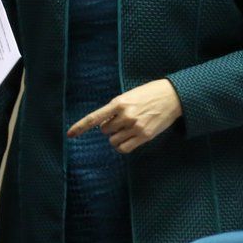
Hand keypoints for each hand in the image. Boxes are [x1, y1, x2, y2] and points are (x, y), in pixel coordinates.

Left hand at [68, 79, 182, 153]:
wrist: (172, 96)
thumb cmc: (149, 94)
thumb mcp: (129, 96)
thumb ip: (116, 108)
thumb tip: (104, 124)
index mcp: (119, 102)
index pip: (95, 117)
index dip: (81, 127)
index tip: (70, 134)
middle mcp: (125, 115)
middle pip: (104, 130)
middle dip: (109, 127)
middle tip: (121, 121)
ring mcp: (135, 126)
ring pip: (113, 140)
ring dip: (116, 136)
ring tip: (127, 128)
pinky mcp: (144, 136)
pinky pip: (124, 148)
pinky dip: (122, 146)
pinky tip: (128, 139)